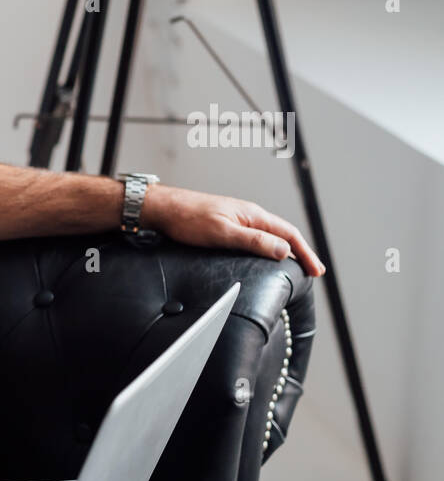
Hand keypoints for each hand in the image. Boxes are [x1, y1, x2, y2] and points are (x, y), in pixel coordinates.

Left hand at [144, 184, 325, 276]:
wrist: (163, 209)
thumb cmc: (189, 218)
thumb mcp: (223, 233)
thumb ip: (253, 241)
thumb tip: (284, 250)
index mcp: (253, 215)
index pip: (288, 234)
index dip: (305, 253)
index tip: (316, 270)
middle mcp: (249, 216)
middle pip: (283, 234)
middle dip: (300, 252)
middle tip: (312, 271)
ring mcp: (237, 220)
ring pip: (269, 236)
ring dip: (285, 250)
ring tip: (295, 266)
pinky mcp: (226, 226)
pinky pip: (255, 238)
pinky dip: (267, 248)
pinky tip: (264, 257)